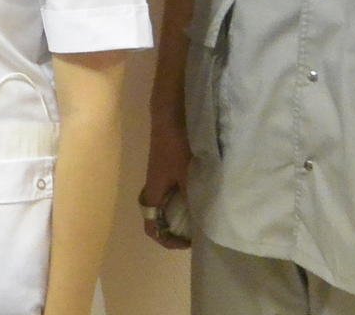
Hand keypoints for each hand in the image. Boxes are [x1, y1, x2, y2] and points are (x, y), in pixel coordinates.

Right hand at [139, 116, 192, 249]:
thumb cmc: (176, 145)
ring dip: (181, 212)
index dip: (166, 240)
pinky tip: (202, 191)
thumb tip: (203, 222)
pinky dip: (185, 197)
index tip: (187, 241)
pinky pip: (173, 189)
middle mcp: (153, 187)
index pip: (151, 227)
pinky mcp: (167, 166)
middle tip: (195, 230)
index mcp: (154, 192)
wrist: (169, 115)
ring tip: (202, 213)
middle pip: (158, 216)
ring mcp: (160, 176)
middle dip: (174, 229)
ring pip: (166, 203)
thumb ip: (194, 198)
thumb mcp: (188, 174)